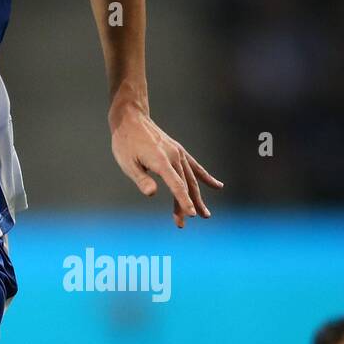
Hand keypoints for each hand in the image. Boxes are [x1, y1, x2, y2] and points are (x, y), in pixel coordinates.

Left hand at [110, 107, 222, 227]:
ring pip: (191, 179)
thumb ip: (141, 178)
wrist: (131, 119)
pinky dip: (206, 178)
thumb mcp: (127, 162)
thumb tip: (152, 193)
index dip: (183, 201)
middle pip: (184, 185)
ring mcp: (178, 153)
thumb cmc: (125, 142)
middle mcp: (173, 156)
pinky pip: (195, 167)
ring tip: (205, 215)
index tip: (190, 215)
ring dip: (196, 198)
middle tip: (182, 224)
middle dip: (185, 205)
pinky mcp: (179, 151)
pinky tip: (218, 186)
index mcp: (160, 160)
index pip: (176, 184)